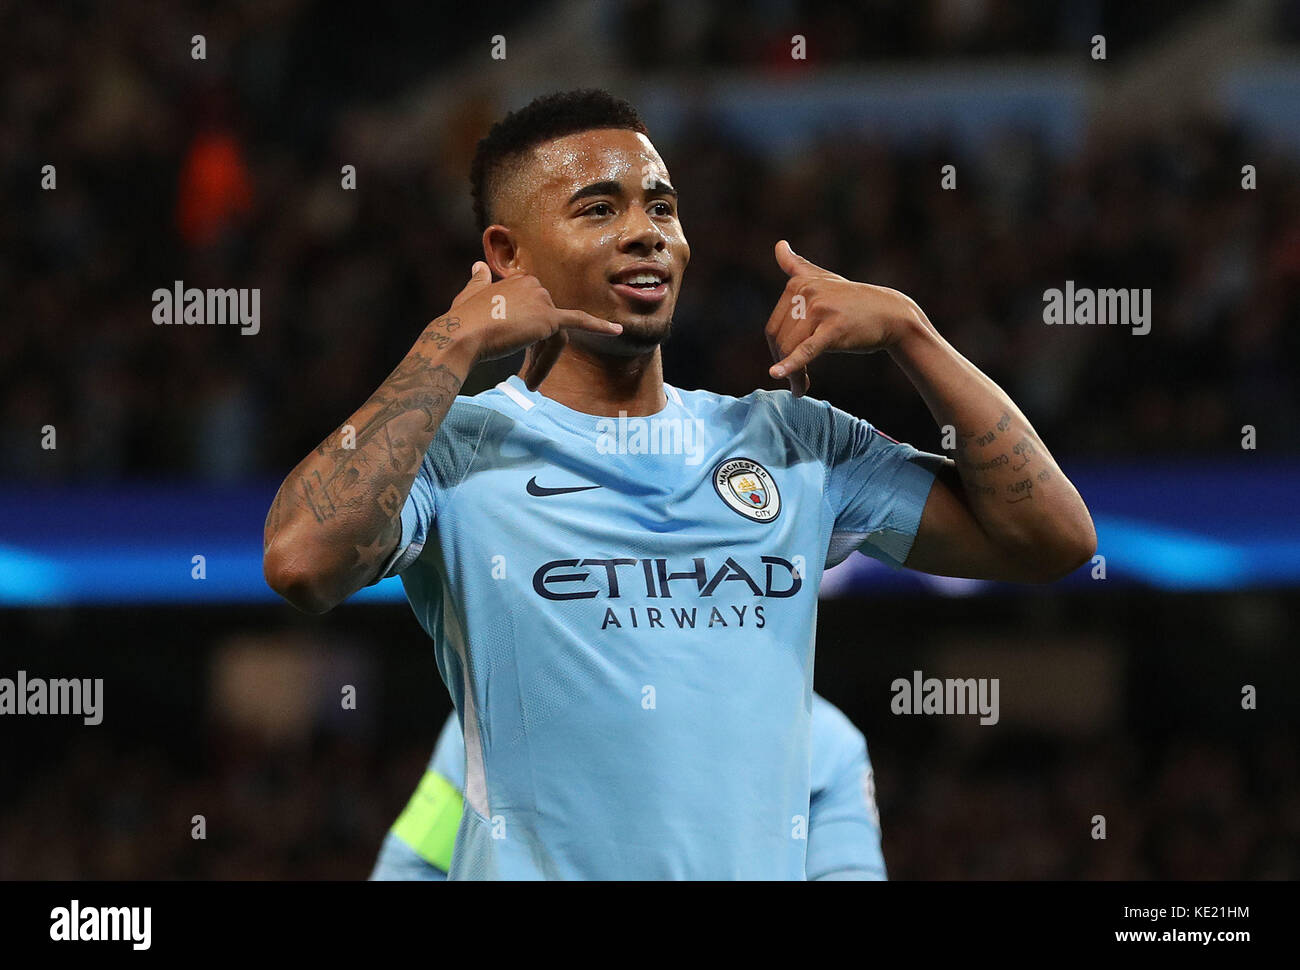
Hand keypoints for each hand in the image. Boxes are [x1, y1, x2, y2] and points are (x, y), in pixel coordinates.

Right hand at [432, 262, 622, 388]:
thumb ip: (478, 283)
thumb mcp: (469, 296)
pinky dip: (599, 326)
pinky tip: (617, 330)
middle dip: (539, 352)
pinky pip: (578, 322)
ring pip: (554, 336)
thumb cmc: (461, 321)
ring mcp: (542, 299)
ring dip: (545, 361)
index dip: (528, 336)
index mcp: (517, 280)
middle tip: (528, 378)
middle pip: (547, 326)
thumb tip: (478, 266)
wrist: (462, 335)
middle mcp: (532, 284)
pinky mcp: (549, 318)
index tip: (515, 352)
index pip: (534, 312)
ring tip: (531, 383)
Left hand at [764, 241, 919, 396]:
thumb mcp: (824, 279)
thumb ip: (797, 266)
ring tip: (802, 388)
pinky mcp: (833, 327)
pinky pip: (807, 350)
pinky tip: (779, 376)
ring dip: (794, 375)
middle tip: (797, 383)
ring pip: (791, 349)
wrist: (892, 313)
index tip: (786, 367)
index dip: (778, 352)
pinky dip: (791, 365)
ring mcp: (820, 308)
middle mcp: (806, 291)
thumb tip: (778, 245)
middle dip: (784, 365)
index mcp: (798, 283)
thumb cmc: (854, 301)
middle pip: (780, 340)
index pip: (774, 327)